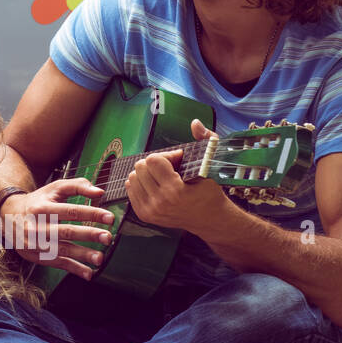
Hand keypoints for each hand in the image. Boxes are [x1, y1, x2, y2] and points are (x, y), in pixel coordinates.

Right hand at [1, 179, 116, 279]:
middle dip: (89, 235)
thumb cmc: (38, 201)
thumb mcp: (54, 189)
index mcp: (42, 207)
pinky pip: (57, 263)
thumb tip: (100, 192)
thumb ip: (77, 186)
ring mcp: (35, 243)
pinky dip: (74, 269)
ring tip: (100, 258)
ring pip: (62, 250)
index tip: (110, 217)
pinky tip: (89, 273)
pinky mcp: (36, 255)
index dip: (91, 214)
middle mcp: (37, 226)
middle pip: (66, 231)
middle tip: (108, 237)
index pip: (70, 211)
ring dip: (82, 255)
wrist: (8, 216)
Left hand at [126, 119, 230, 235]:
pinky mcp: (144, 215)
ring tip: (163, 176)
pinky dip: (140, 182)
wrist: (211, 220)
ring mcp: (150, 210)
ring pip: (132, 177)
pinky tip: (155, 184)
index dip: (165, 156)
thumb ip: (205, 141)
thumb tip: (194, 122)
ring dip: (146, 173)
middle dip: (155, 163)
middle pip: (140, 167)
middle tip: (170, 168)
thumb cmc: (210, 192)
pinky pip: (130, 188)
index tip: (177, 160)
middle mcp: (159, 202)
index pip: (153, 160)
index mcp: (174, 190)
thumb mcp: (210, 165)